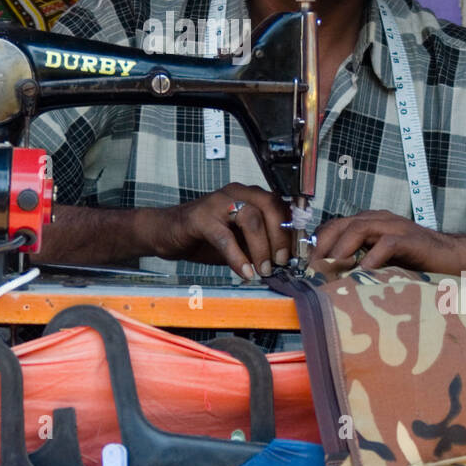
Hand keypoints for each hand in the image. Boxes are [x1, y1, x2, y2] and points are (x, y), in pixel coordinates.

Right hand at [157, 183, 293, 280]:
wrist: (168, 232)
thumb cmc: (207, 236)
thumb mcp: (240, 240)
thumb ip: (261, 245)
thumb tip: (285, 261)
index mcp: (250, 195)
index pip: (280, 205)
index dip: (292, 228)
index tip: (297, 252)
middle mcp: (237, 193)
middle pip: (269, 206)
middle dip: (280, 236)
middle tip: (282, 261)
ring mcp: (218, 202)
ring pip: (250, 218)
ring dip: (261, 247)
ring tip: (263, 270)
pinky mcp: (201, 218)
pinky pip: (224, 237)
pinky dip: (237, 257)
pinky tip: (244, 272)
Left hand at [312, 210, 465, 274]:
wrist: (454, 258)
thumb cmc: (415, 262)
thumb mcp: (381, 260)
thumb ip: (360, 262)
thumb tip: (331, 278)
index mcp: (370, 222)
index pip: (335, 225)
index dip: (319, 243)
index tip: (309, 266)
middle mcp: (380, 219)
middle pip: (342, 224)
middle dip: (324, 245)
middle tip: (316, 269)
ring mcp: (396, 227)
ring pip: (359, 228)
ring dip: (342, 249)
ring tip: (334, 269)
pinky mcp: (411, 239)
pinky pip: (387, 243)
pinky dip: (372, 257)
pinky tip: (364, 273)